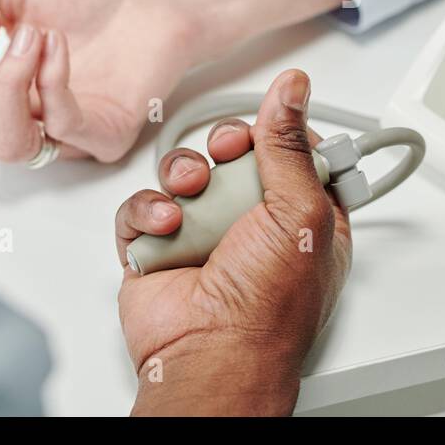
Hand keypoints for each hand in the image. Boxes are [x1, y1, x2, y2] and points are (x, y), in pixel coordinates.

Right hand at [0, 0, 199, 162]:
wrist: (155, 0)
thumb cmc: (92, 1)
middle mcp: (24, 118)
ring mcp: (63, 134)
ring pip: (6, 144)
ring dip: (5, 86)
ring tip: (27, 34)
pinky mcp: (103, 137)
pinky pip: (62, 126)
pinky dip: (52, 81)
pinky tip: (57, 43)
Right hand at [115, 69, 350, 415]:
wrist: (211, 355)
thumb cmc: (267, 306)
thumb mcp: (299, 210)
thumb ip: (290, 144)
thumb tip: (293, 88)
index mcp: (301, 220)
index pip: (294, 155)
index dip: (281, 133)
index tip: (275, 123)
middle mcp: (253, 227)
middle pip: (235, 155)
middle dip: (227, 144)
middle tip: (228, 150)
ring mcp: (202, 236)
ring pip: (185, 173)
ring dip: (185, 174)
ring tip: (191, 194)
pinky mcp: (158, 250)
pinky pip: (143, 207)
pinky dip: (148, 211)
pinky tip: (166, 226)